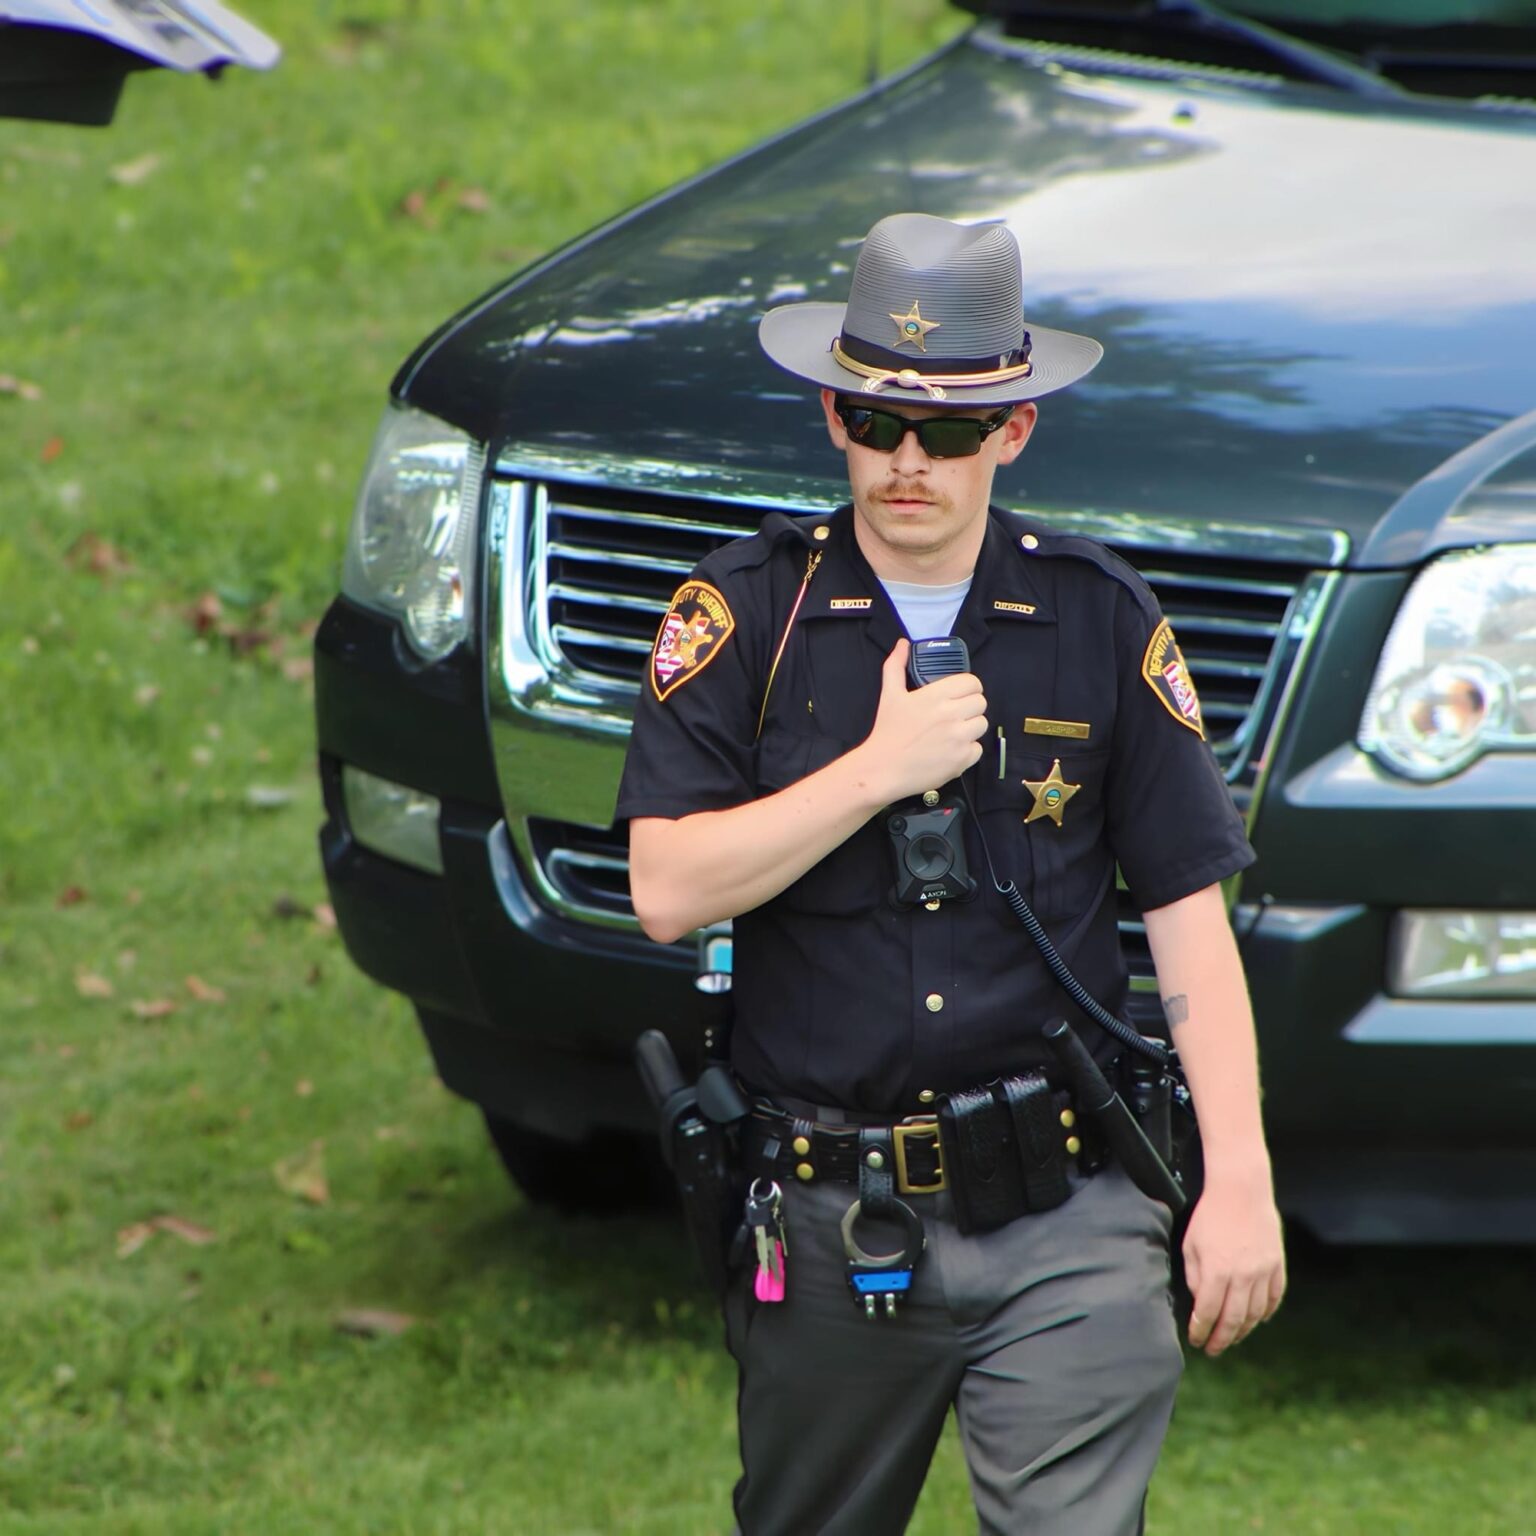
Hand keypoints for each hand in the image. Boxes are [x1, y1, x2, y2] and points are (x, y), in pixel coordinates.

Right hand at [860, 639, 987, 800]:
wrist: (882, 769)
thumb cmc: (887, 732)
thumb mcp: (889, 694)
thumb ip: (896, 666)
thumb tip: (902, 644)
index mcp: (936, 695)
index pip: (972, 682)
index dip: (967, 687)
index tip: (959, 695)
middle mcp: (951, 714)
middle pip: (981, 702)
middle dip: (970, 707)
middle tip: (954, 715)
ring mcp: (959, 738)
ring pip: (981, 724)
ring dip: (970, 728)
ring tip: (952, 733)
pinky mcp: (962, 759)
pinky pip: (977, 749)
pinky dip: (967, 751)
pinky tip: (950, 751)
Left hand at [1182, 1175, 1285, 1356]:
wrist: (1241, 1189)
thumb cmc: (1210, 1214)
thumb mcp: (1191, 1244)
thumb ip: (1195, 1277)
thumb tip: (1201, 1302)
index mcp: (1217, 1271)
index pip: (1208, 1313)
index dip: (1201, 1331)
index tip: (1196, 1340)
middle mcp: (1243, 1276)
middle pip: (1233, 1320)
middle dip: (1221, 1339)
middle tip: (1213, 1350)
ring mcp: (1264, 1272)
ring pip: (1255, 1314)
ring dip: (1243, 1330)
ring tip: (1232, 1337)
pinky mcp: (1278, 1265)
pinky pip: (1274, 1299)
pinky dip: (1265, 1313)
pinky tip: (1255, 1319)